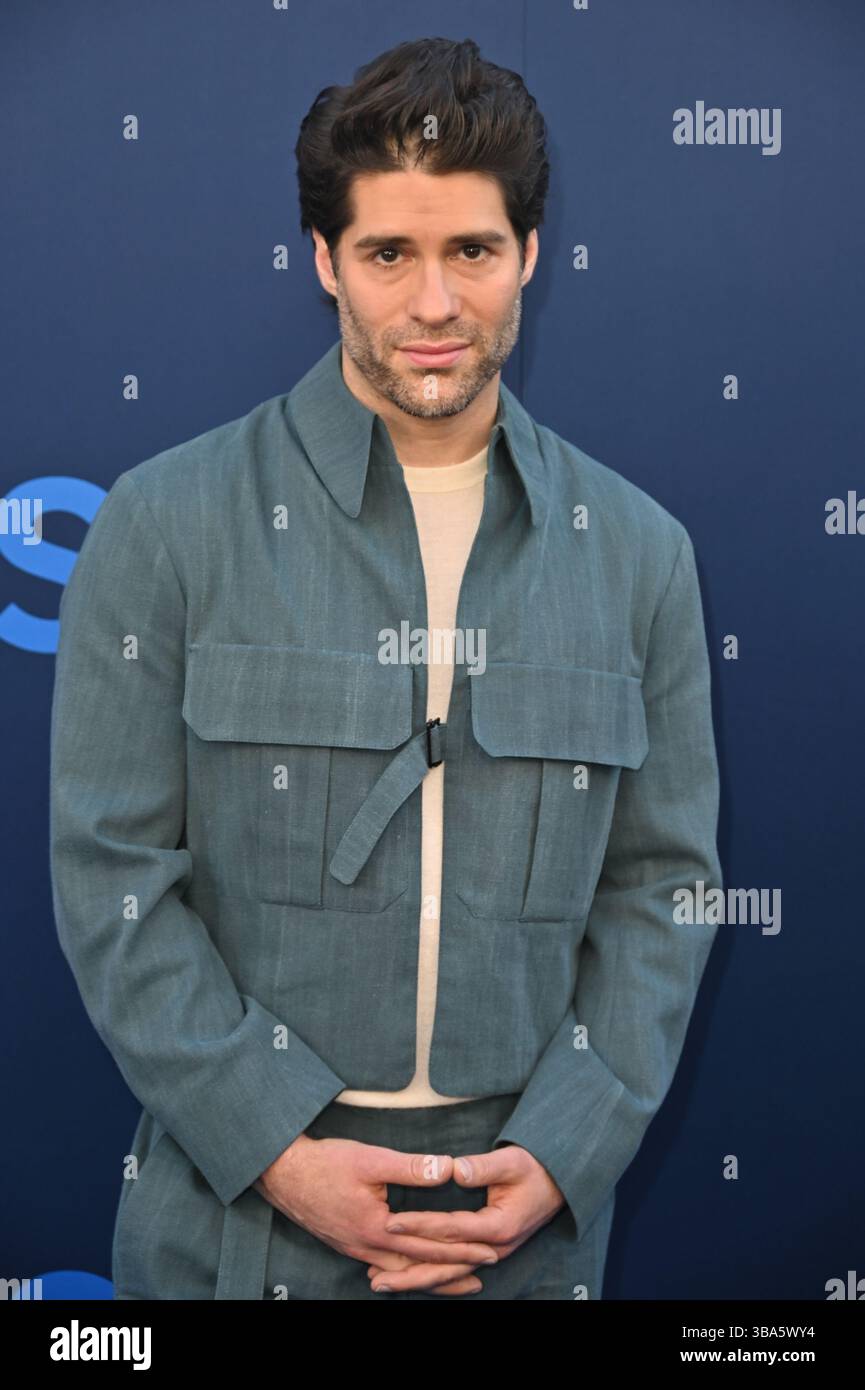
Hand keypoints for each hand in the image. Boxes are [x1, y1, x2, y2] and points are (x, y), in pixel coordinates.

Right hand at [253, 1136, 499, 1276]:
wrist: (283, 1174)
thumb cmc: (325, 1163)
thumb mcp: (371, 1160)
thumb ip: (411, 1167)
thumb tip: (448, 1168)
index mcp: (378, 1229)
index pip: (430, 1244)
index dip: (462, 1247)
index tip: (490, 1249)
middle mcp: (369, 1248)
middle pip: (420, 1267)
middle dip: (454, 1270)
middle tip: (485, 1271)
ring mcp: (357, 1250)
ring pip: (403, 1271)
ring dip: (432, 1275)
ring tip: (458, 1281)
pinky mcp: (349, 1245)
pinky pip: (385, 1266)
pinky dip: (406, 1271)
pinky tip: (412, 1271)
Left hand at [365, 1143, 565, 1294]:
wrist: (557, 1184)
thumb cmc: (534, 1169)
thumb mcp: (512, 1162)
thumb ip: (483, 1167)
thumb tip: (454, 1169)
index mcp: (498, 1227)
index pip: (450, 1229)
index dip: (419, 1225)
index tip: (390, 1222)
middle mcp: (494, 1248)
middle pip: (445, 1266)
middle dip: (409, 1272)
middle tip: (375, 1277)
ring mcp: (491, 1254)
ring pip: (448, 1274)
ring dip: (415, 1280)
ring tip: (381, 1283)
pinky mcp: (486, 1252)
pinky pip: (454, 1269)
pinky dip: (431, 1276)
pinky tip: (408, 1277)